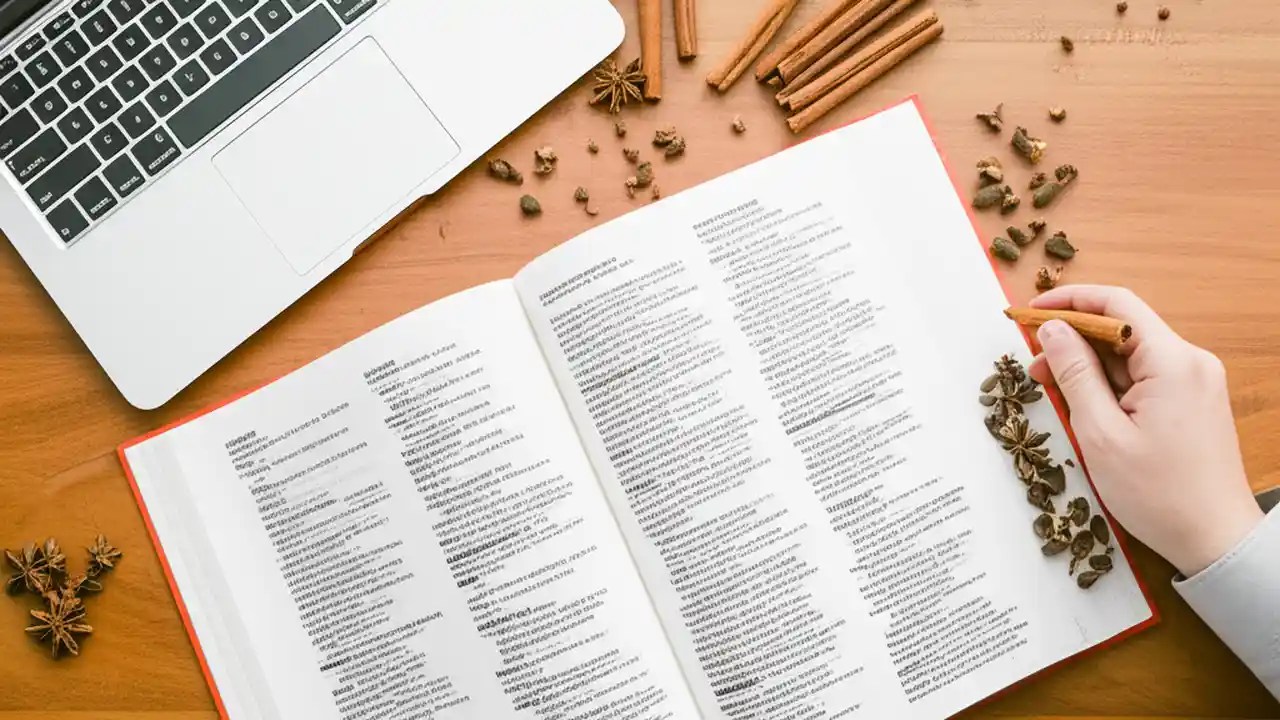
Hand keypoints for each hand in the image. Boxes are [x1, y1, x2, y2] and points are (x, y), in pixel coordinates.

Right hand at [1027, 285, 1262, 576]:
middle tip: (1033, 364)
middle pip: (1122, 328)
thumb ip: (1074, 373)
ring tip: (1052, 390)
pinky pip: (1143, 377)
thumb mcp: (1100, 433)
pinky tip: (1084, 404)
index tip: (1030, 314)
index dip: (1068, 302)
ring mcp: (1195, 382)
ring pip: (1130, 355)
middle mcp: (1191, 362)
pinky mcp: (1192, 401)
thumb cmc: (1159, 494)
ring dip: (1088, 365)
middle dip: (1073, 339)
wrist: (1215, 539)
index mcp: (1173, 362)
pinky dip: (1109, 384)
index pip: (1116, 304)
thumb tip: (1053, 329)